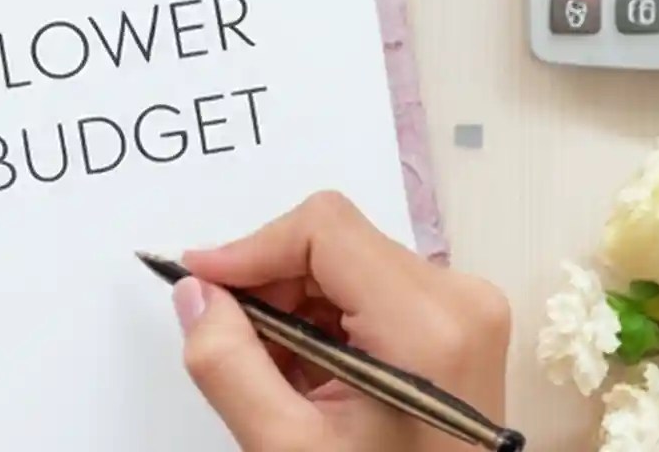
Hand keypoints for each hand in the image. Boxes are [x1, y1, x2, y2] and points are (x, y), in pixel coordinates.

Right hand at [173, 191, 511, 451]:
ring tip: (275, 373)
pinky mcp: (454, 321)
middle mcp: (458, 299)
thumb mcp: (287, 446)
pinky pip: (366, 288)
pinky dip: (319, 320)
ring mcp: (462, 308)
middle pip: (332, 244)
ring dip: (290, 307)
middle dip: (269, 287)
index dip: (252, 248)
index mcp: (427, 324)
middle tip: (236, 345)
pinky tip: (308, 374)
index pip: (324, 228)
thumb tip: (196, 292)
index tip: (203, 281)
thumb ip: (228, 363)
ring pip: (343, 263)